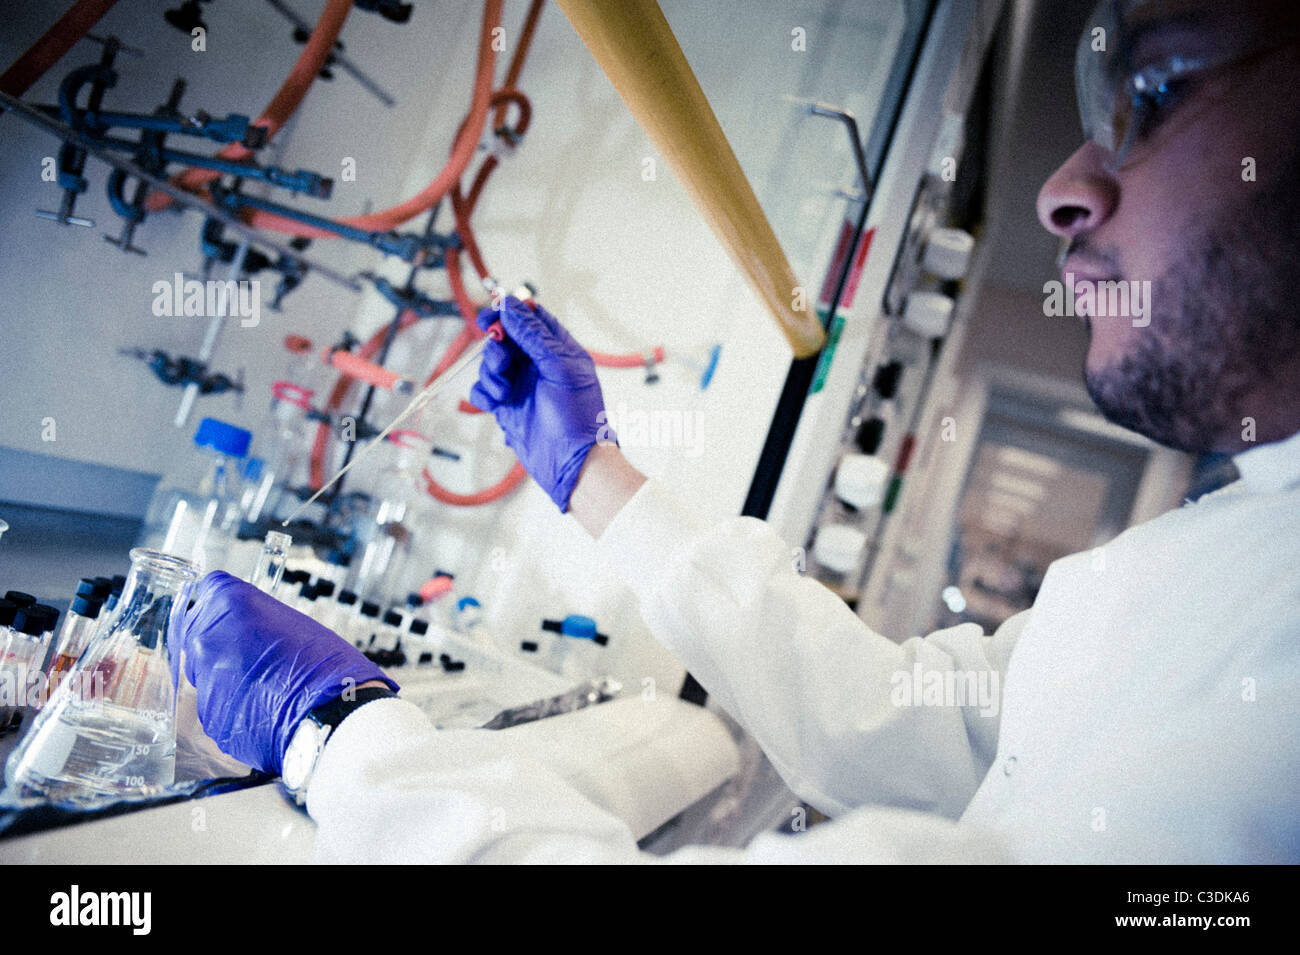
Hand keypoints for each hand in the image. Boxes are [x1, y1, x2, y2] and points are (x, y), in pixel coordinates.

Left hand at [174, 571, 398, 774]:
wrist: (331, 715)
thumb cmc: (325, 665)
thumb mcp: (295, 621)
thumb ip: (253, 616)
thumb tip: (241, 626)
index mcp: (231, 605)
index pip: (208, 591)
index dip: (224, 606)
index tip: (236, 618)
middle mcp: (208, 640)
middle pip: (198, 633)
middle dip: (221, 643)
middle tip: (256, 656)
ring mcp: (205, 681)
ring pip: (206, 673)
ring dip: (227, 677)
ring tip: (266, 687)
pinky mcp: (210, 717)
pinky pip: (216, 705)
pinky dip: (234, 706)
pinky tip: (264, 708)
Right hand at [469, 296, 610, 511]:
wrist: (570, 462)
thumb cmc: (576, 417)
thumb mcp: (559, 368)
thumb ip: (534, 336)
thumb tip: (512, 307)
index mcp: (558, 350)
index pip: (531, 319)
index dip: (510, 313)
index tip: (492, 315)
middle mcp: (538, 365)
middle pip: (506, 339)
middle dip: (497, 347)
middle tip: (500, 360)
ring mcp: (521, 385)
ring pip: (492, 363)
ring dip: (491, 373)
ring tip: (504, 390)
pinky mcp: (506, 406)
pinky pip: (484, 390)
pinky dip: (484, 393)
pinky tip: (496, 403)